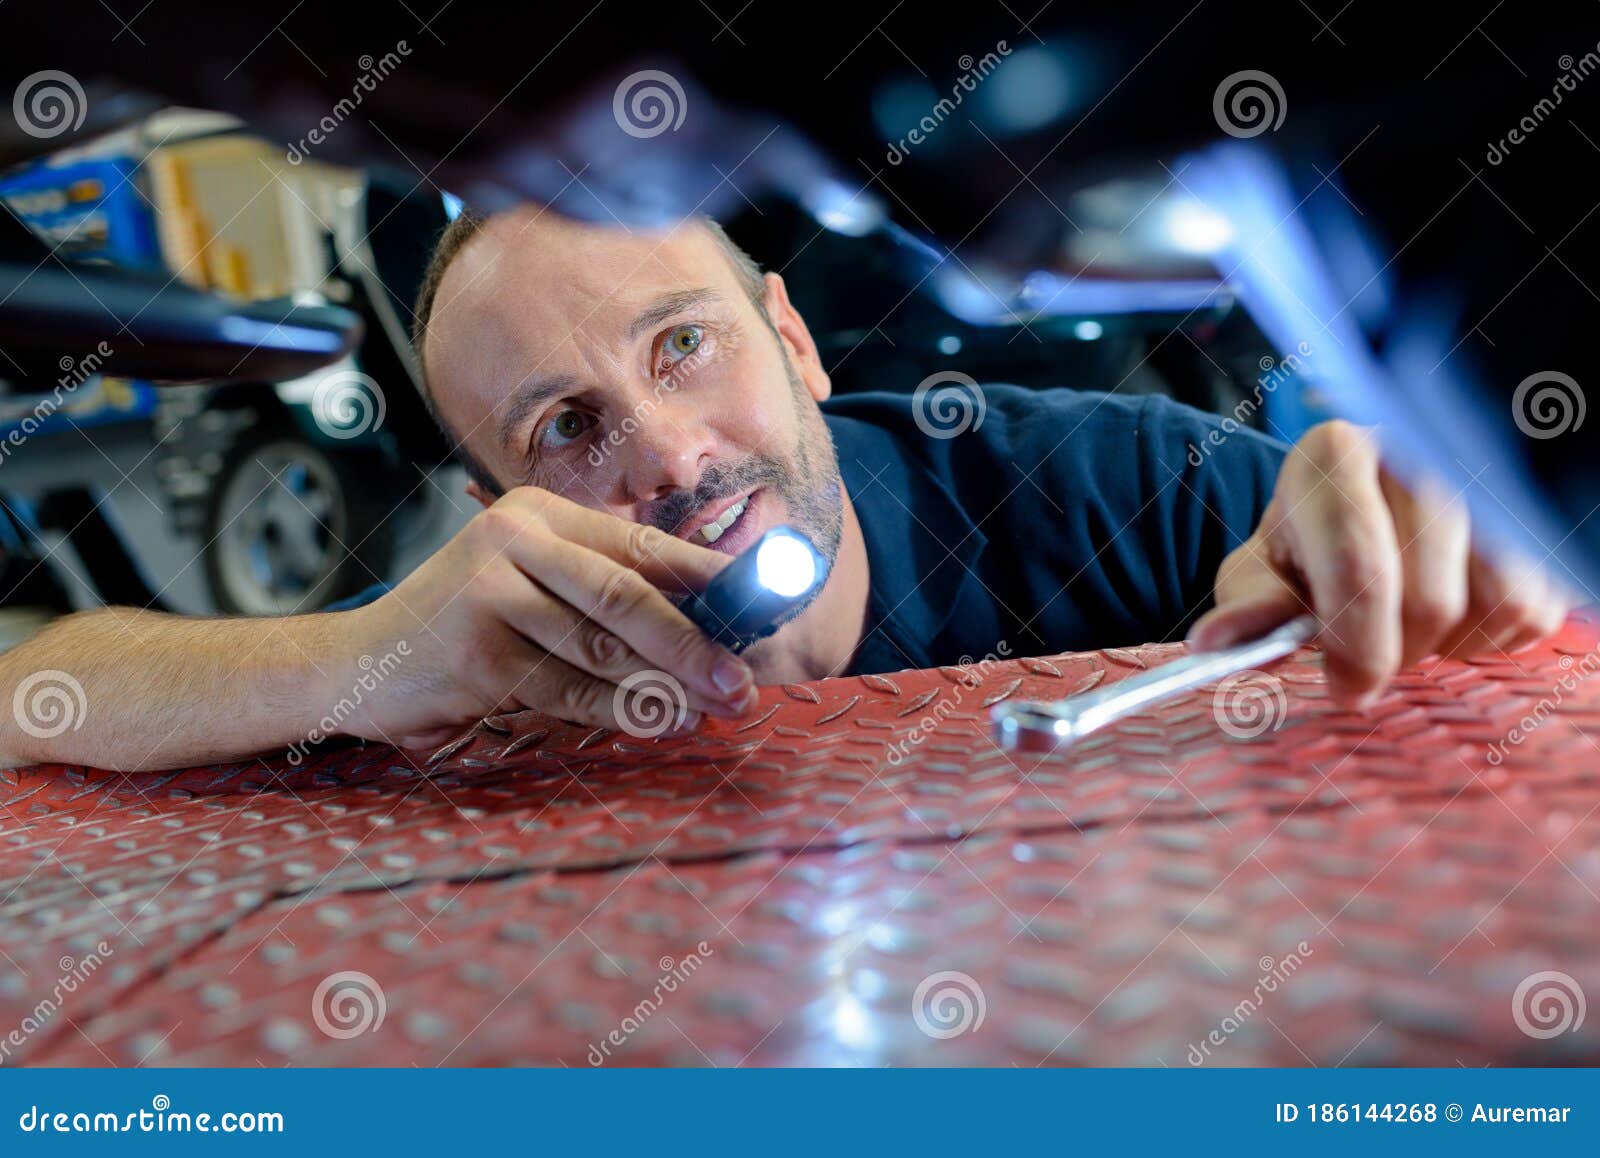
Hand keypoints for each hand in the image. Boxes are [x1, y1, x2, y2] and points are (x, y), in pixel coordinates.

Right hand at [329, 487, 757, 748]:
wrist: (361, 663)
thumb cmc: (466, 627)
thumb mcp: (531, 585)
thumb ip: (603, 593)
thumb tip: (711, 627)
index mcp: (540, 513)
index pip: (640, 545)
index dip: (708, 579)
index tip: (763, 607)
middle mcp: (514, 537)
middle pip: (628, 595)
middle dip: (697, 644)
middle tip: (743, 683)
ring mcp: (489, 591)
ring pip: (602, 647)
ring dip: (667, 685)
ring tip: (712, 708)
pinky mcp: (476, 649)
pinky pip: (568, 690)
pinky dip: (619, 711)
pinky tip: (658, 721)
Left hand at [1188, 421, 1569, 706]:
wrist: (1358, 504)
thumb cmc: (1305, 546)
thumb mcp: (1261, 572)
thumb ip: (1248, 608)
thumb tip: (1213, 644)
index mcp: (1334, 454)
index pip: (1359, 564)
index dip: (1356, 646)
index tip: (1347, 688)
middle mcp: (1417, 449)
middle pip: (1428, 596)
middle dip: (1395, 653)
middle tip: (1367, 659)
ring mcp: (1482, 476)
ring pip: (1495, 601)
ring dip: (1447, 643)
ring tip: (1405, 629)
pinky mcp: (1531, 514)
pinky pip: (1534, 607)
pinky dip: (1490, 636)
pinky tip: (1449, 618)